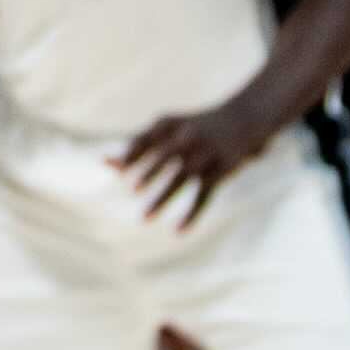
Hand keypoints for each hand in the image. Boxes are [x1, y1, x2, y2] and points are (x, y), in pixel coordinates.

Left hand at [112, 93, 269, 226]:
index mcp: (171, 123)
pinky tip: (178, 231)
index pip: (147, 138)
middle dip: (150, 172)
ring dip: (162, 199)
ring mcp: (206, 154)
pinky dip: (191, 215)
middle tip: (133, 189)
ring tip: (144, 217)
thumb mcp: (171, 128)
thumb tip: (105, 163)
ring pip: (181, 179)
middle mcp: (188, 137)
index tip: (115, 169)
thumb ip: (140, 144)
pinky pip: (203, 197)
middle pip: (166, 155)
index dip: (132, 153)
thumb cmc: (195, 127)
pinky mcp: (221, 172)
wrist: (244, 118)